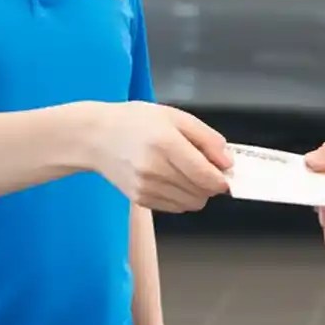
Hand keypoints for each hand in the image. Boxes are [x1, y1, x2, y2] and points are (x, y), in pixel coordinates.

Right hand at [87, 102, 232, 212]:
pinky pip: (175, 207)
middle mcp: (155, 169)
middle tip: (205, 166)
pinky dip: (182, 197)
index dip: (222, 178)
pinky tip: (172, 178)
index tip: (227, 173)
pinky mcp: (140, 199)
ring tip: (186, 171)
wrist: (97, 137)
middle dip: (211, 183)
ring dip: (197, 191)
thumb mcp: (176, 117)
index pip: (205, 175)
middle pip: (201, 192)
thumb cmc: (135, 122)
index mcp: (165, 143)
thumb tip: (227, 161)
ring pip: (191, 203)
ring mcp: (146, 187)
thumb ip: (207, 138)